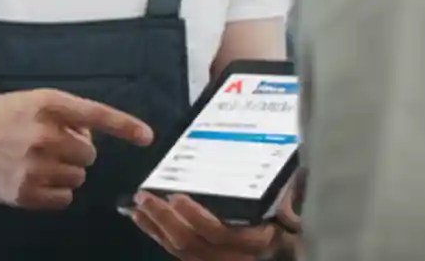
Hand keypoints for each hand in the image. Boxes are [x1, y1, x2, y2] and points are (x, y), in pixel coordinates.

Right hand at [0, 89, 153, 209]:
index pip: (95, 115)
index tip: (146, 137)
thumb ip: (63, 114)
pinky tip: (35, 179)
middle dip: (77, 153)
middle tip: (51, 146)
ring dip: (66, 172)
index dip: (124, 126)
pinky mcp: (26, 192)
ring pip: (78, 178)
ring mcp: (35, 165)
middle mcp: (43, 134)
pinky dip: (56, 192)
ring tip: (39, 162)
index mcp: (46, 105)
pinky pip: (64, 198)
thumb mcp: (30, 101)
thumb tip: (90, 137)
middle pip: (89, 155)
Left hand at [131, 192, 283, 260]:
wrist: (282, 252)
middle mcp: (234, 257)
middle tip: (144, 197)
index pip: (218, 233)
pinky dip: (159, 237)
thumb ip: (283, 195)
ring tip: (137, 208)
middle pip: (191, 242)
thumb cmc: (286, 222)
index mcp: (254, 240)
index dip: (195, 217)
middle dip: (164, 220)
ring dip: (155, 228)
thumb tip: (280, 173)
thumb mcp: (287, 206)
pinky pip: (178, 254)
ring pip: (180, 251)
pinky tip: (145, 222)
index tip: (177, 197)